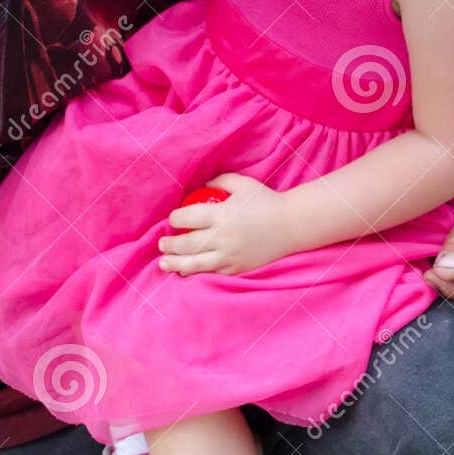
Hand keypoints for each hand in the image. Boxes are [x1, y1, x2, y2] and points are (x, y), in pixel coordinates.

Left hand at [158, 172, 291, 275]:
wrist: (291, 226)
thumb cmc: (266, 202)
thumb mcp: (243, 184)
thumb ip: (220, 181)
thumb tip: (201, 186)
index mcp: (222, 214)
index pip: (187, 218)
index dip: (175, 219)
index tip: (173, 220)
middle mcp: (223, 237)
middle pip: (186, 244)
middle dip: (169, 244)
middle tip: (162, 243)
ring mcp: (229, 256)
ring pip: (195, 264)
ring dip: (175, 263)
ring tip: (163, 263)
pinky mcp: (236, 268)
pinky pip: (211, 273)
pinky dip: (196, 273)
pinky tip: (185, 272)